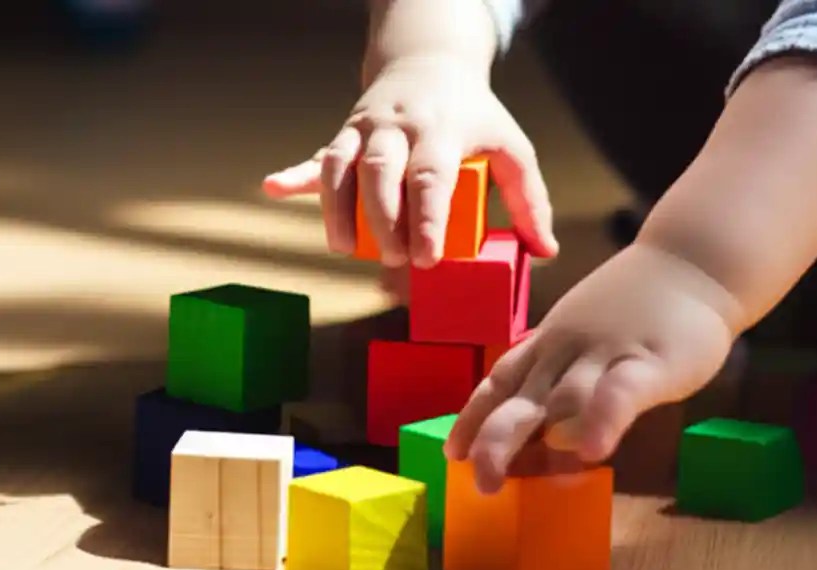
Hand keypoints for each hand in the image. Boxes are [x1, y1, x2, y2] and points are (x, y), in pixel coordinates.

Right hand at [262, 55, 557, 267]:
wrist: (429, 61)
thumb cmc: (474, 116)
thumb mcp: (510, 147)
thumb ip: (529, 199)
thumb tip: (544, 250)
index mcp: (441, 132)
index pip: (432, 178)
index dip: (426, 219)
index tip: (427, 258)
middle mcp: (399, 128)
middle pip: (381, 172)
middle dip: (383, 218)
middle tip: (394, 260)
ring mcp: (366, 129)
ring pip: (342, 165)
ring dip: (337, 208)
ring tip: (342, 249)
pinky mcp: (344, 135)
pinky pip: (316, 156)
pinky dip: (294, 173)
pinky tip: (272, 187)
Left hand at [444, 241, 738, 492]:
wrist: (695, 260)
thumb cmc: (640, 305)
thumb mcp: (586, 333)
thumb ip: (564, 374)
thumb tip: (542, 429)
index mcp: (550, 344)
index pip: (501, 382)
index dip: (474, 417)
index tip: (454, 452)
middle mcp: (568, 350)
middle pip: (519, 396)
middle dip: (492, 439)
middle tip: (479, 480)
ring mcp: (607, 354)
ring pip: (559, 398)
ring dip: (527, 438)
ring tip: (502, 477)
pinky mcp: (651, 362)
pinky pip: (621, 392)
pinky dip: (601, 420)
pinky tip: (590, 451)